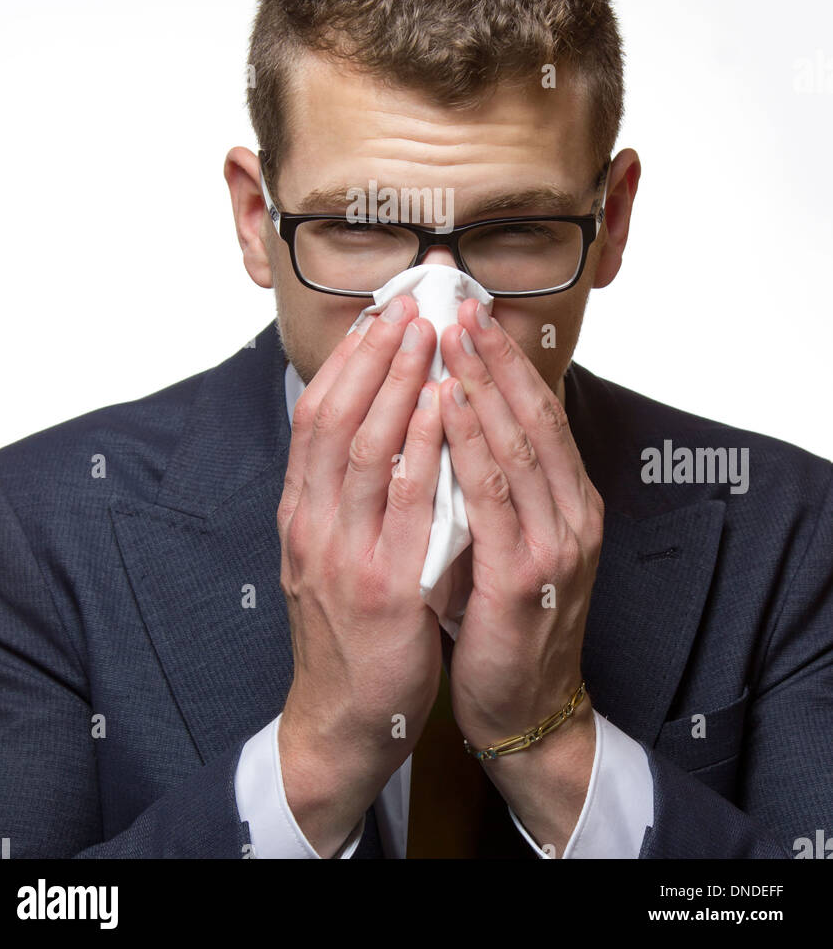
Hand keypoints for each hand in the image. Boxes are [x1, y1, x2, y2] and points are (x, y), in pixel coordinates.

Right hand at [276, 296, 443, 855]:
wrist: (346, 716)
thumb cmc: (350, 628)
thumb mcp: (329, 553)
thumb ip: (345, 495)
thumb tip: (377, 425)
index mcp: (300, 512)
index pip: (314, 416)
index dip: (346, 362)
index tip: (378, 317)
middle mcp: (312, 524)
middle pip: (335, 418)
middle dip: (374, 357)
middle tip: (409, 307)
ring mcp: (343, 554)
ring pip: (367, 449)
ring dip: (400, 385)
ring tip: (430, 338)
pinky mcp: (384, 586)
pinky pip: (408, 503)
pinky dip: (426, 446)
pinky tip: (449, 408)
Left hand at [438, 299, 602, 852]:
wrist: (523, 709)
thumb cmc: (504, 620)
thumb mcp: (513, 542)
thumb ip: (500, 486)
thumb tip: (466, 418)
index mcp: (571, 504)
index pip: (542, 414)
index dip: (509, 362)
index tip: (474, 314)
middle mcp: (572, 516)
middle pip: (534, 417)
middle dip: (494, 358)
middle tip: (457, 306)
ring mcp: (553, 546)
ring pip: (516, 446)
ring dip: (480, 386)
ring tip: (448, 338)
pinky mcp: (523, 579)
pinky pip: (491, 497)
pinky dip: (466, 444)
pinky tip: (443, 407)